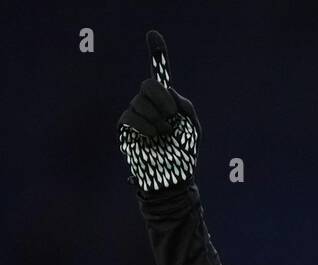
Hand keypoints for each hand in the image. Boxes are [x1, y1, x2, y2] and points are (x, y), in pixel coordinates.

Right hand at [118, 30, 200, 191]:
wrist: (173, 177)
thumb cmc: (185, 154)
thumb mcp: (192, 127)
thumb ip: (184, 105)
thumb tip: (166, 88)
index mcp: (166, 102)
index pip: (159, 75)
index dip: (157, 54)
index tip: (153, 33)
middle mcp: (149, 105)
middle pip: (149, 86)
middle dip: (162, 100)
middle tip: (172, 117)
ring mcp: (135, 116)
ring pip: (140, 102)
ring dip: (157, 120)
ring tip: (164, 135)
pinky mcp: (125, 130)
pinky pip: (130, 117)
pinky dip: (144, 126)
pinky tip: (153, 136)